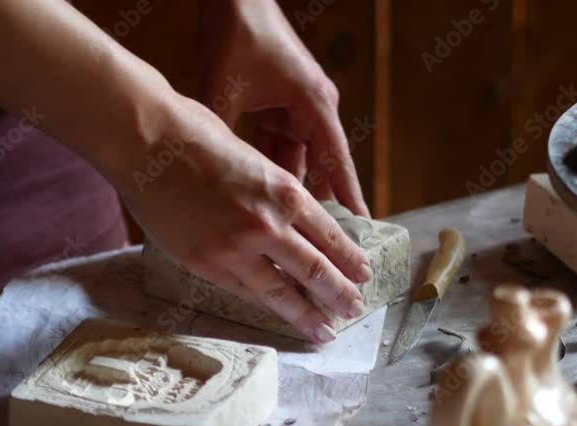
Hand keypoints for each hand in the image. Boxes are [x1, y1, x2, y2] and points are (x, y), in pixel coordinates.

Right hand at [116, 97, 371, 342]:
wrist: (145, 140)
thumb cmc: (194, 135)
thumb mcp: (251, 158)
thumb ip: (271, 192)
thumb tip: (288, 220)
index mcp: (283, 191)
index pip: (329, 236)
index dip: (349, 259)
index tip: (363, 273)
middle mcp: (266, 224)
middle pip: (315, 270)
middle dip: (340, 294)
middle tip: (356, 310)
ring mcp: (234, 248)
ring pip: (281, 292)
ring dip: (307, 314)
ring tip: (324, 330)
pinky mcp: (204, 263)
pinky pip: (243, 292)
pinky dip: (265, 306)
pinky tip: (278, 316)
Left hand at [198, 0, 369, 217]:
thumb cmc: (237, 36)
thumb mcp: (226, 92)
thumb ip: (225, 139)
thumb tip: (215, 183)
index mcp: (313, 104)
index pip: (337, 160)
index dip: (348, 197)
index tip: (362, 228)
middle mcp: (312, 107)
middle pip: (319, 164)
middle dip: (317, 200)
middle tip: (319, 239)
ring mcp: (296, 105)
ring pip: (296, 156)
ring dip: (288, 184)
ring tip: (284, 223)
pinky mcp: (279, 103)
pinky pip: (279, 142)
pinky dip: (270, 163)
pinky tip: (260, 191)